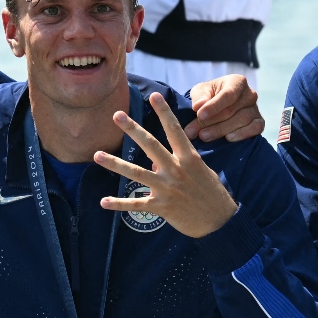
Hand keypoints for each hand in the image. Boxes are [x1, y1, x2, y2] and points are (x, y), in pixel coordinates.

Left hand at [95, 92, 238, 238]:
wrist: (220, 222)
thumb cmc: (212, 193)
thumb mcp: (200, 171)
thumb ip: (178, 162)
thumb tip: (154, 159)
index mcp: (188, 158)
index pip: (174, 130)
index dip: (165, 112)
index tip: (155, 95)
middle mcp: (175, 170)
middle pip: (150, 145)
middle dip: (133, 129)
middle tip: (116, 115)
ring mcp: (167, 188)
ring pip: (137, 173)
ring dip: (115, 164)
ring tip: (97, 155)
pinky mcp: (161, 207)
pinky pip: (136, 204)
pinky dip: (119, 204)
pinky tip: (103, 201)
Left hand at [186, 74, 264, 142]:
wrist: (217, 108)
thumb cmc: (208, 96)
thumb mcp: (200, 92)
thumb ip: (199, 96)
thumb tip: (199, 105)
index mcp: (237, 82)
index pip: (228, 94)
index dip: (214, 106)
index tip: (200, 115)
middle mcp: (249, 94)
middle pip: (231, 110)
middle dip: (211, 122)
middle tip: (195, 131)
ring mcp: (255, 109)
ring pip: (241, 120)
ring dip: (221, 130)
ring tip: (204, 136)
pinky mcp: (259, 122)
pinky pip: (256, 128)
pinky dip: (242, 134)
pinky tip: (228, 138)